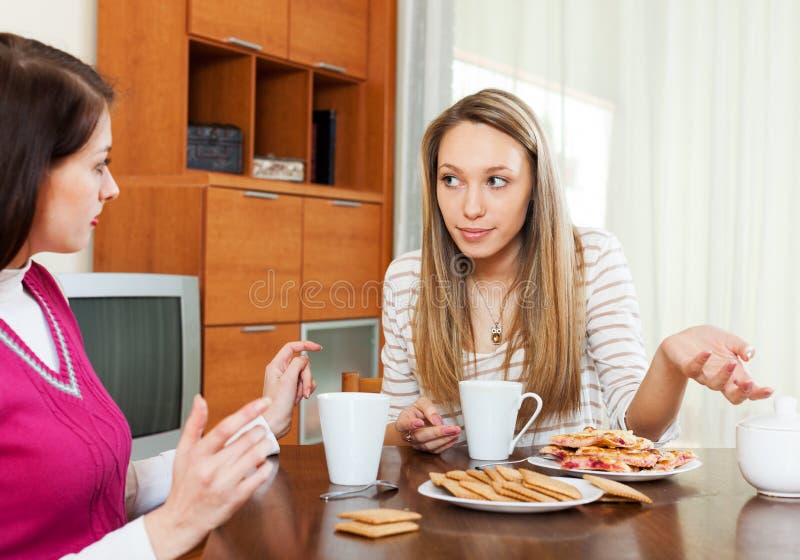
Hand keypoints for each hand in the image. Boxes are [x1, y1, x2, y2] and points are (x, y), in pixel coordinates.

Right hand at [144, 396, 276, 558]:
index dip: (248, 412)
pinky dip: (266, 466)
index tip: (264, 402)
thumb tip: (200, 399)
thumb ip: (194, 424)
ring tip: (263, 443)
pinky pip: (260, 476)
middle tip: (261, 429)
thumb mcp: (183, 452)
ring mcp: (224, 484)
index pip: (226, 427)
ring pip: (256, 456)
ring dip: (265, 445)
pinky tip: (263, 462)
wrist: (182, 520)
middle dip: (259, 430)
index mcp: (198, 454)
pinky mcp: (236, 498)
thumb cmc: (184, 484)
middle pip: (246, 440)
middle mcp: (211, 468)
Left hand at [262, 340, 321, 437]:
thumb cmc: (276, 405)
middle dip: (306, 375)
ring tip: (300, 395)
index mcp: (276, 366)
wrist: (275, 423)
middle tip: (303, 387)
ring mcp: (286, 381)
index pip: (292, 347)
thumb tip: (304, 358)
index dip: (305, 345)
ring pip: (304, 374)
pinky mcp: (292, 389)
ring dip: (306, 385)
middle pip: (301, 363)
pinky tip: (300, 398)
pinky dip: (305, 390)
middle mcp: (280, 372)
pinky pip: (305, 384)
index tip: (317, 347)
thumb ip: (298, 364)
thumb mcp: (288, 380)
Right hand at [395, 397, 460, 452]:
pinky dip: (447, 444)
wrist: (417, 420)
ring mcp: (417, 445)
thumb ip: (428, 408)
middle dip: (437, 433)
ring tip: (456, 431)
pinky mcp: (426, 450)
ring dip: (445, 439)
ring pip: (429, 445)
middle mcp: (408, 436)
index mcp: (402, 422)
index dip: (411, 424)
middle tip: (451, 428)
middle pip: (420, 437)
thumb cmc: (417, 411)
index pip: (404, 424)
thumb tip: (437, 421)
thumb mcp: (421, 403)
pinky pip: (436, 450)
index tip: (420, 422)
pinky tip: (454, 437)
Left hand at [659, 325, 772, 403]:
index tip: (769, 390)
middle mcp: (719, 378)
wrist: (682, 339)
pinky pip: (693, 369)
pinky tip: (707, 353)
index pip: (748, 389)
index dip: (758, 392)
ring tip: (731, 363)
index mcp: (733, 374)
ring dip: (724, 375)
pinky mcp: (688, 367)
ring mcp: (703, 374)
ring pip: (714, 384)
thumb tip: (750, 354)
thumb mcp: (730, 341)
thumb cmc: (708, 342)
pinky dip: (700, 361)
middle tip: (749, 384)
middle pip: (733, 396)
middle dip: (742, 392)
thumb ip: (742, 347)